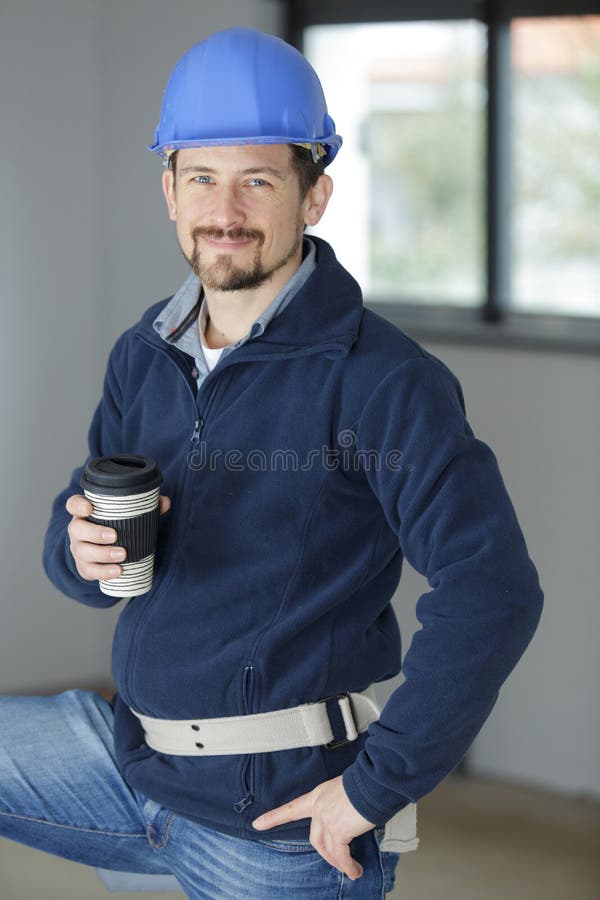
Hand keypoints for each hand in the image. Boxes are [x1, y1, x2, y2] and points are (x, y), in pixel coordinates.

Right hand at [66, 493, 170, 581]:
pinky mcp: (84, 566)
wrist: (107, 547)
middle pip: (76, 529)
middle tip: (114, 536)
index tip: (90, 508)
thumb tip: (165, 501)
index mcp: (85, 512)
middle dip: (94, 533)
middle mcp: (77, 530)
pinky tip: (118, 571)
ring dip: (102, 554)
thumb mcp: (127, 513)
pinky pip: (89, 571)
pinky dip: (103, 572)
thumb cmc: (117, 525)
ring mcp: (79, 549)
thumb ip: (146, 506)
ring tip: (122, 555)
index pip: (74, 505)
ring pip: (82, 551)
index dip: (78, 506)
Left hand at [252, 775, 374, 879]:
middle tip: (338, 861)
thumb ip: (341, 805)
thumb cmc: (366, 783)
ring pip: (329, 848)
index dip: (274, 817)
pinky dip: (348, 865)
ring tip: (352, 869)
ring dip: (340, 862)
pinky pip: (341, 855)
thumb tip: (350, 818)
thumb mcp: (346, 791)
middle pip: (315, 838)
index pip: (292, 808)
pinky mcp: (338, 830)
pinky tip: (354, 870)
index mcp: (318, 795)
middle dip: (326, 853)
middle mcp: (319, 807)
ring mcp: (327, 819)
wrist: (373, 782)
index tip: (258, 823)